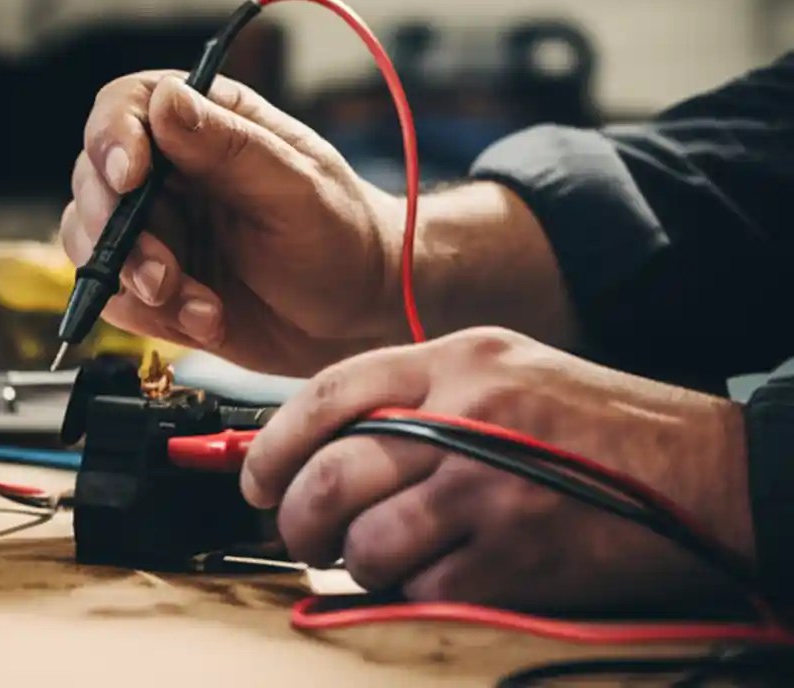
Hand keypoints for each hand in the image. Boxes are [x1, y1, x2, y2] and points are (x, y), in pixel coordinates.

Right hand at [60, 71, 404, 376]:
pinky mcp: (155, 287)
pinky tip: (208, 319)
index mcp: (203, 125)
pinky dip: (155, 317)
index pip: (125, 109)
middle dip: (116, 233)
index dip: (112, 139)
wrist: (362, 310)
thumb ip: (231, 146)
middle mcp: (168, 174)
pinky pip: (119, 299)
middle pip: (93, 182)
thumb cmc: (343, 235)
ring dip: (135, 281)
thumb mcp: (296, 186)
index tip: (129, 178)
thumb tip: (166, 100)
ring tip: (197, 305)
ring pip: (93, 245)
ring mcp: (157, 232)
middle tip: (161, 273)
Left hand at [241, 327, 755, 610]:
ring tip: (370, 560)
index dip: (273, 444)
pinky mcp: (517, 556)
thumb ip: (414, 394)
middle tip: (299, 534)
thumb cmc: (592, 428)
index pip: (330, 392)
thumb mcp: (501, 372)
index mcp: (458, 360)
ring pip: (367, 541)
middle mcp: (468, 416)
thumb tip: (321, 443)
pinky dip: (412, 594)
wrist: (700, 475)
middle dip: (296, 518)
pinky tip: (434, 577)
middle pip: (332, 473)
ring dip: (353, 564)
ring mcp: (492, 488)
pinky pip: (422, 588)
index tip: (255, 478)